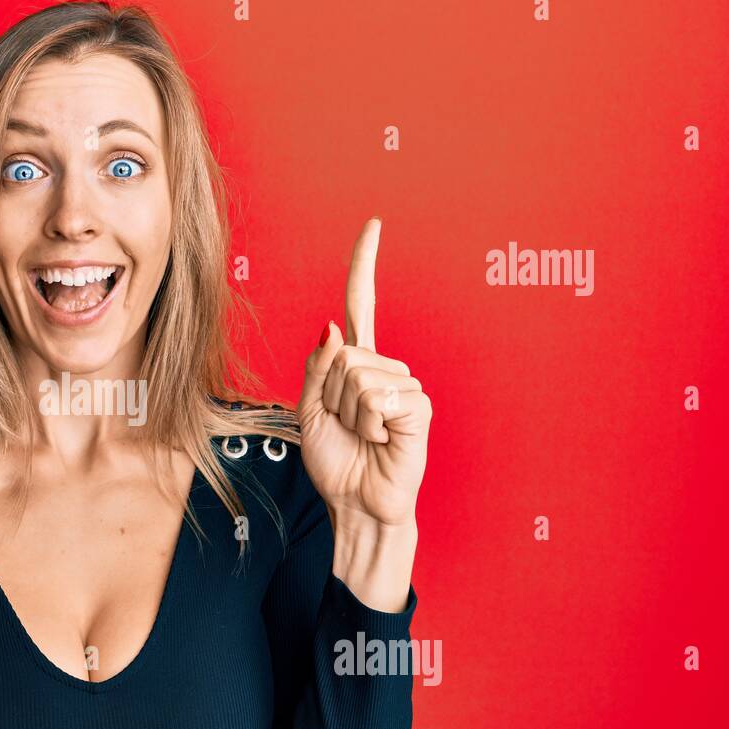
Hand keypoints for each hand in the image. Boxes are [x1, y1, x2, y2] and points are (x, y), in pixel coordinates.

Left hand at [299, 217, 431, 527]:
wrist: (355, 503)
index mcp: (356, 364)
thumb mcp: (309, 412)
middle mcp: (384, 368)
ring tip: (364, 436)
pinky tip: (382, 441)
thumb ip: (316, 368)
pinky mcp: (419, 406)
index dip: (365, 265)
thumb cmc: (335, 461)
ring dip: (348, 415)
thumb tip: (332, 326)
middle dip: (329, 398)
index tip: (374, 225)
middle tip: (345, 427)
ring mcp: (404, 385)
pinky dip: (369, 425)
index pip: (362, 304)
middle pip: (340, 356)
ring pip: (354, 378)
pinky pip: (377, 398)